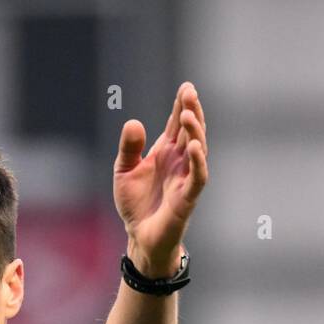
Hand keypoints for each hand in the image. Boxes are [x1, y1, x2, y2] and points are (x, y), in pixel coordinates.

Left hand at [114, 81, 208, 277]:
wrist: (139, 236)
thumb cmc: (135, 203)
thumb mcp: (124, 171)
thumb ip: (129, 148)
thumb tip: (133, 123)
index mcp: (167, 151)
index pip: (177, 124)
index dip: (182, 105)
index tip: (186, 87)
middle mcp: (180, 161)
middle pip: (191, 131)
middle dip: (192, 111)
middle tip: (189, 92)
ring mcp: (186, 177)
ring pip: (198, 149)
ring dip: (195, 131)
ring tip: (188, 114)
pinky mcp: (188, 197)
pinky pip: (198, 176)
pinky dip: (199, 161)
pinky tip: (196, 146)